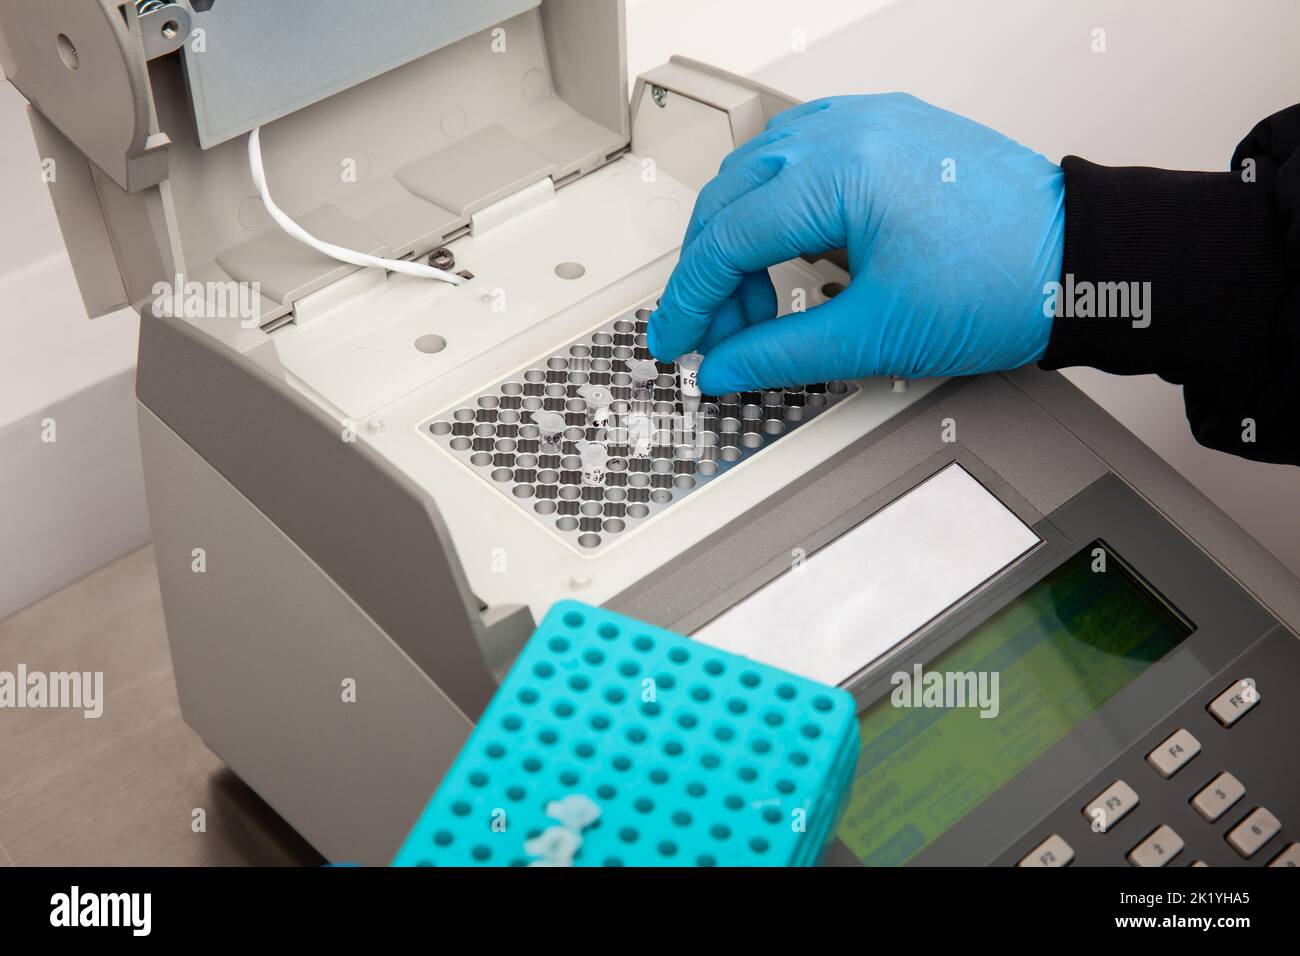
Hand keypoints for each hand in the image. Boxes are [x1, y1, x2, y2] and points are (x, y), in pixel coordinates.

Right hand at [647, 93, 1064, 394]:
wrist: (1084, 260)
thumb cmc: (1005, 284)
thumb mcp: (875, 335)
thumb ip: (780, 353)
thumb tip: (723, 367)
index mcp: (838, 171)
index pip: (726, 237)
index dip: (690, 299)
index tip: (675, 340)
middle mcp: (847, 130)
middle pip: (731, 199)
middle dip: (712, 275)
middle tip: (717, 336)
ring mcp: (870, 122)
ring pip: (760, 172)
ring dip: (742, 238)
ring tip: (758, 303)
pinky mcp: (890, 130)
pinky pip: (803, 157)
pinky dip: (779, 208)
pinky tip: (792, 252)